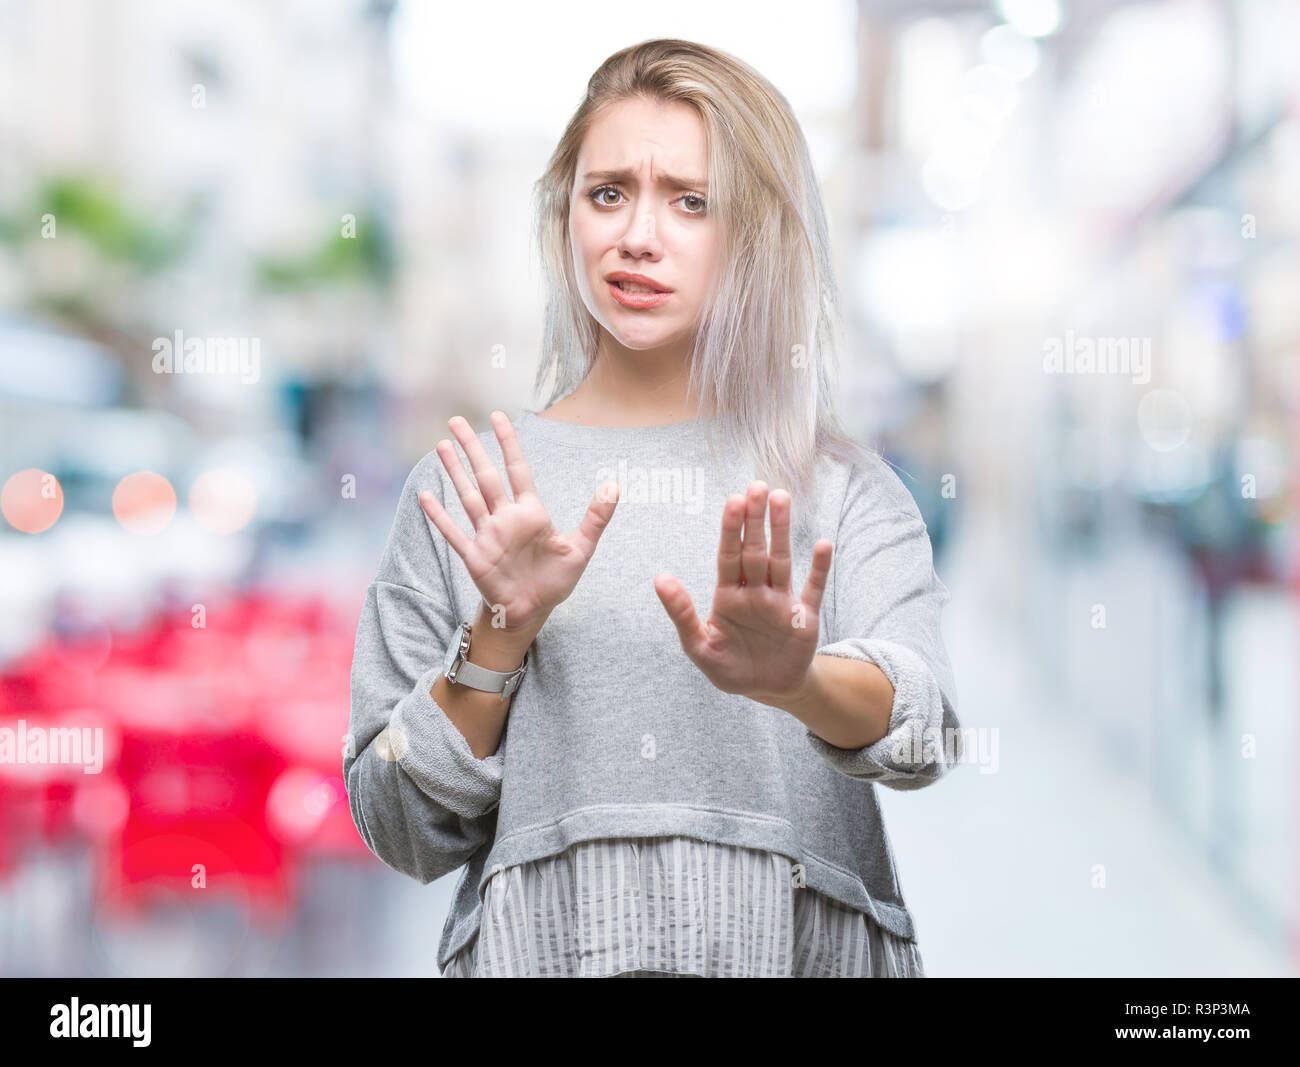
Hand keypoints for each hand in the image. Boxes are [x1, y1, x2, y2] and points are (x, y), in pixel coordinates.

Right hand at [418, 411, 619, 632]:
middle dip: (473, 448)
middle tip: (456, 420)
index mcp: (530, 513)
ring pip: (468, 496)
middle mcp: (505, 518)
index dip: (508, 442)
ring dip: (454, 472)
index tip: (498, 416)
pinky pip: (453, 532)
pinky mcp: (474, 556)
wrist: (532, 611)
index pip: (517, 469)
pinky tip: (425, 495)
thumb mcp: (581, 548)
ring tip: (441, 446)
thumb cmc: (555, 580)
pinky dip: (439, 516)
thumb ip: (596, 518)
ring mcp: (487, 535)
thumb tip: (616, 486)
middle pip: (486, 476)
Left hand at [653, 481, 832, 701]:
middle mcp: (755, 592)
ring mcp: (781, 601)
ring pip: (781, 560)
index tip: (733, 500)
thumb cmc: (730, 668)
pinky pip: (813, 588)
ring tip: (781, 498)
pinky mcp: (805, 617)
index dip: (730, 529)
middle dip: (755, 519)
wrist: (768, 691)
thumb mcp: (699, 646)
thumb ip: (681, 613)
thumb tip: (658, 577)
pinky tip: (822, 543)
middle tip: (757, 486)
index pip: (728, 556)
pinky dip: (818, 568)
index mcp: (728, 596)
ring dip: (781, 531)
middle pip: (755, 550)